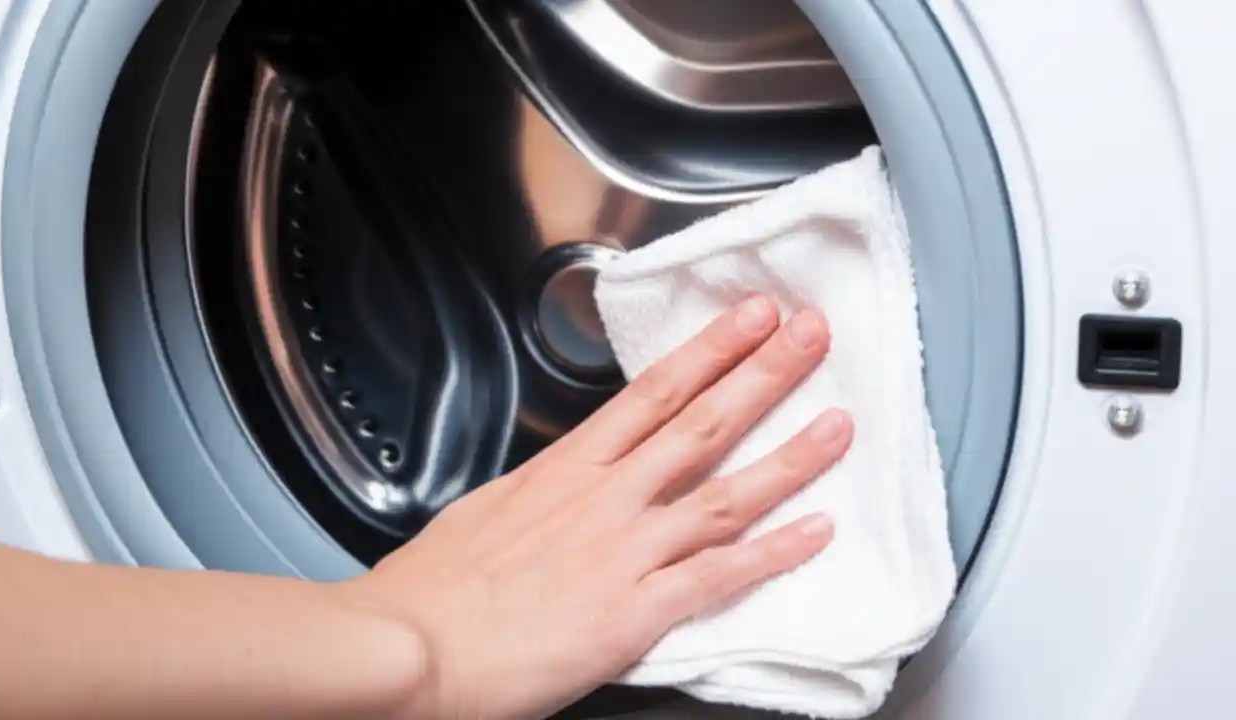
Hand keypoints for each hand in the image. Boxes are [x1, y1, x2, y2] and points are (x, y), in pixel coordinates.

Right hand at [337, 295, 853, 718]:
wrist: (412, 650)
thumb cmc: (435, 591)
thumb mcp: (486, 512)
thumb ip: (540, 493)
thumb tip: (562, 484)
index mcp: (566, 470)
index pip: (654, 393)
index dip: (711, 351)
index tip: (750, 317)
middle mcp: (605, 499)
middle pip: (702, 423)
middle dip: (763, 374)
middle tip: (810, 335)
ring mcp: (625, 551)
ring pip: (725, 493)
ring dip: (789, 456)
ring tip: (838, 425)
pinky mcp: (634, 612)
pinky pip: (719, 577)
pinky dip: (773, 553)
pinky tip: (816, 533)